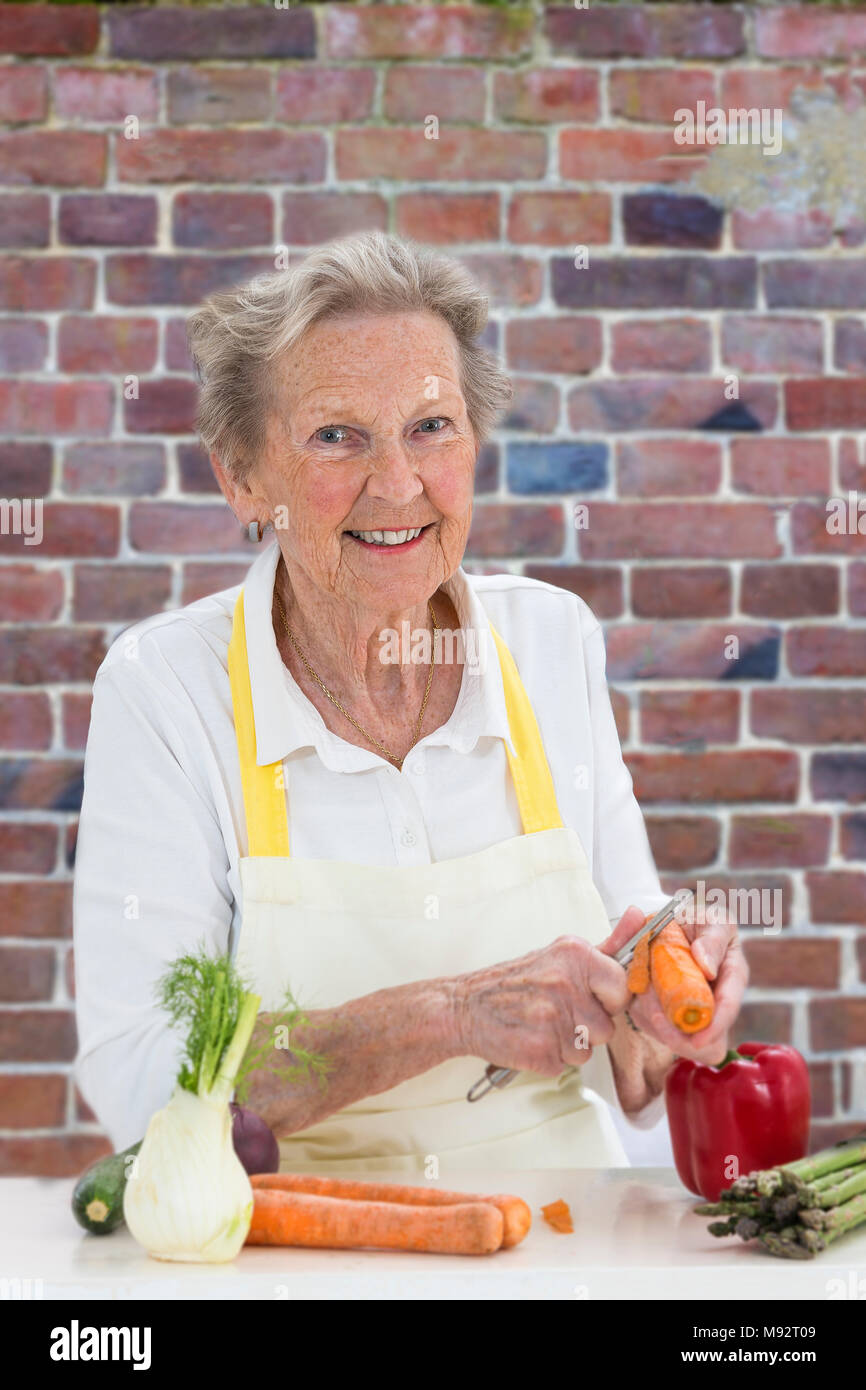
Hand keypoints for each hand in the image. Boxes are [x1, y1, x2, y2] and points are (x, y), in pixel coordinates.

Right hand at [452, 936, 631, 1076]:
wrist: (464, 1007)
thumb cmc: (514, 984)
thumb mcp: (560, 956)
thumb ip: (607, 943)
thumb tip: (639, 916)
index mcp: (574, 955)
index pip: (622, 987)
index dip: (608, 1000)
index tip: (589, 997)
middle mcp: (565, 984)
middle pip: (607, 1026)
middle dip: (587, 1027)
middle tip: (557, 1012)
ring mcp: (552, 1019)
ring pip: (588, 1051)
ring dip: (568, 1046)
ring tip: (542, 1026)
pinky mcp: (540, 1050)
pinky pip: (565, 1067)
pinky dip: (549, 1059)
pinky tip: (531, 1040)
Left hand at [599, 903, 748, 1066]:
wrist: (670, 923)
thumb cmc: (698, 921)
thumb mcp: (712, 920)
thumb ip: (712, 940)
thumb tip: (707, 969)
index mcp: (732, 976)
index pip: (728, 1009)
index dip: (714, 1028)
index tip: (696, 1040)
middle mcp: (716, 1001)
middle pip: (705, 1043)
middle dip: (678, 1034)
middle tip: (654, 1013)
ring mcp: (694, 1012)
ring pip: (678, 1039)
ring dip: (656, 1023)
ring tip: (643, 992)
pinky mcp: (671, 1016)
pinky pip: (656, 1028)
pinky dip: (644, 1015)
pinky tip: (641, 993)